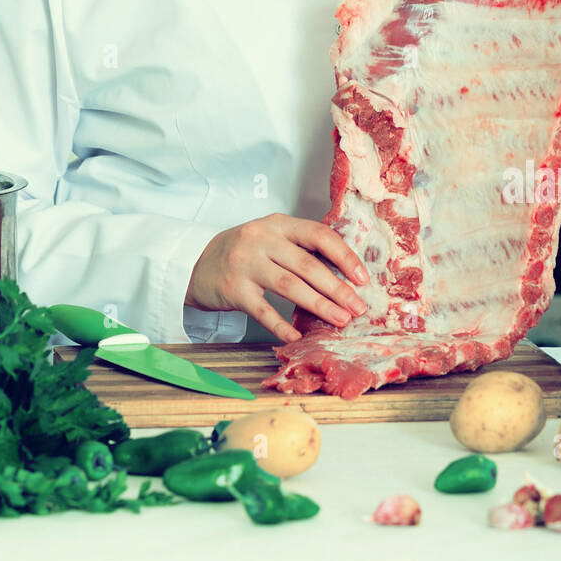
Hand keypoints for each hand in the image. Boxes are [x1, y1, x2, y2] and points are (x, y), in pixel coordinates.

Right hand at [185, 213, 368, 343]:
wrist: (198, 262)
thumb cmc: (246, 252)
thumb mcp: (272, 238)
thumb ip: (301, 248)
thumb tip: (346, 274)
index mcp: (278, 224)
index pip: (318, 235)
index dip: (343, 256)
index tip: (362, 278)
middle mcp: (262, 239)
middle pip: (307, 264)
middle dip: (337, 288)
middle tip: (357, 307)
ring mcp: (245, 264)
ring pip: (289, 286)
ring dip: (319, 305)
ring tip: (340, 320)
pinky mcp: (233, 289)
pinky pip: (262, 310)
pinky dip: (281, 325)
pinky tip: (297, 337)